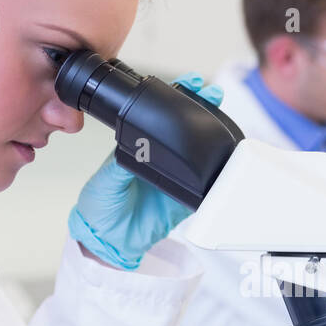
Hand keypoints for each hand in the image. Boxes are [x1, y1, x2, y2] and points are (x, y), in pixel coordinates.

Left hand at [67, 72, 223, 268]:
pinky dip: (217, 172)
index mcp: (139, 147)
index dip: (174, 101)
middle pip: (186, 129)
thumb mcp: (106, 180)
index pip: (159, 118)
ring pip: (199, 152)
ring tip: (222, 115)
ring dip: (213, 134)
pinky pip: (206, 185)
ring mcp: (176, 177)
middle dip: (202, 108)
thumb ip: (120, 165)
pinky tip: (225, 156)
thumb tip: (137, 149)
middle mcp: (160, 159)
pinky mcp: (186, 199)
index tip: (186, 84)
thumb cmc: (100, 208)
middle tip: (212, 94)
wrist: (109, 241)